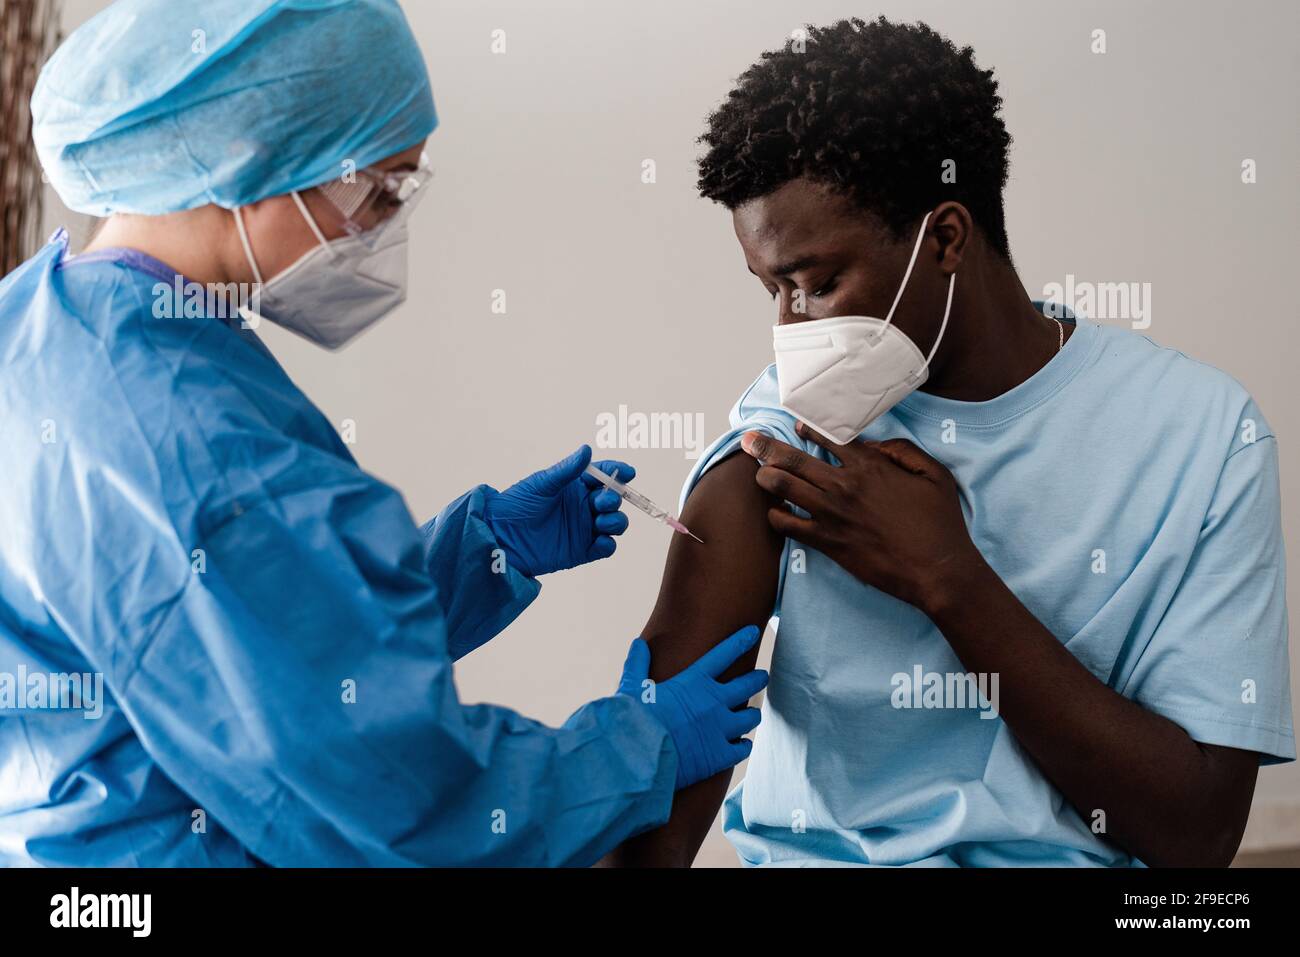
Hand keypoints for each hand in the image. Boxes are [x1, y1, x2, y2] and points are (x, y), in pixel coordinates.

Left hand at [484, 445, 632, 577]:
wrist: (500, 537)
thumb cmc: (516, 505)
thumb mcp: (542, 484)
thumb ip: (566, 470)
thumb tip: (586, 450)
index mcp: (576, 486)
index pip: (604, 475)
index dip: (618, 472)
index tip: (627, 472)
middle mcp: (583, 506)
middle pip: (613, 499)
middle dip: (614, 498)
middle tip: (602, 501)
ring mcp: (584, 528)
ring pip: (615, 523)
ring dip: (616, 521)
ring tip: (601, 520)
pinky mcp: (582, 551)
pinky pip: (605, 548)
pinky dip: (608, 544)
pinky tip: (600, 540)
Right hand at [617, 625, 767, 790]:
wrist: (640, 759)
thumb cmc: (634, 721)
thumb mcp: (632, 687)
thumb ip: (637, 664)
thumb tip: (638, 643)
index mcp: (694, 682)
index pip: (724, 654)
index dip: (740, 641)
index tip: (753, 632)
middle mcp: (714, 702)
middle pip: (747, 685)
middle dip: (758, 678)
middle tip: (762, 676)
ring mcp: (721, 729)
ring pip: (751, 717)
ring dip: (751, 715)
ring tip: (752, 714)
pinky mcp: (721, 755)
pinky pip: (743, 747)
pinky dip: (743, 745)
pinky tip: (741, 744)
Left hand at [740, 423, 984, 614]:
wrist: (937, 570)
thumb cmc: (940, 523)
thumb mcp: (934, 474)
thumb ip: (903, 451)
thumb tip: (874, 445)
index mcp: (869, 466)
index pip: (828, 439)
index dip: (808, 430)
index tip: (795, 427)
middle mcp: (844, 486)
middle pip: (793, 460)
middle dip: (766, 447)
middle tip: (748, 441)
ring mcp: (832, 515)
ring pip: (784, 488)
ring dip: (766, 477)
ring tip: (757, 473)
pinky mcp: (827, 542)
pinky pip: (788, 526)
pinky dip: (776, 517)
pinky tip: (774, 512)